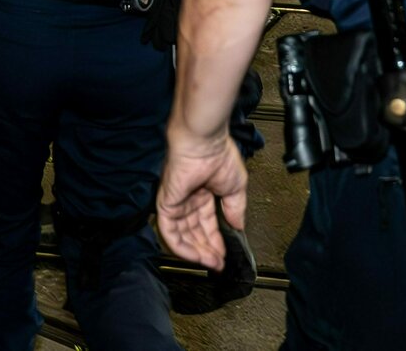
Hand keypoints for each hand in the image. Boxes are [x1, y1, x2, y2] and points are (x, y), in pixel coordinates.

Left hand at [156, 129, 248, 268]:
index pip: (207, 224)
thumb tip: (239, 227)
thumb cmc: (219, 155)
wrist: (205, 142)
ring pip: (182, 236)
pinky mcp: (166, 203)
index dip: (216, 242)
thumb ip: (235, 209)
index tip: (224, 256)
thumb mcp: (235, 188)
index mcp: (203, 194)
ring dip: (197, 252)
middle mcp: (188, 200)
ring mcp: (176, 202)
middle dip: (207, 250)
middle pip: (195, 233)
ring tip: (211, 263)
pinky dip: (182, 247)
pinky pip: (170, 231)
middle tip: (218, 264)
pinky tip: (196, 256)